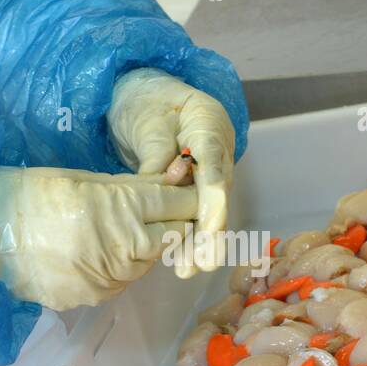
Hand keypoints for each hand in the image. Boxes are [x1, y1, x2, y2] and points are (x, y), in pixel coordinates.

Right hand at [0, 166, 196, 310]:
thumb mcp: (91, 179)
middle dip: (167, 226)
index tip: (190, 197)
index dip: (188, 201)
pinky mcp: (91, 298)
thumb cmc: (37, 192)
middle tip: (150, 214)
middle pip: (171, 240)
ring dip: (138, 249)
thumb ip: (140, 185)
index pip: (181, 208)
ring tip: (107, 232)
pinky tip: (89, 252)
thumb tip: (180, 173)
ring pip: (145, 264)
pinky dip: (114, 268)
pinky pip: (118, 282)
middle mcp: (125, 249)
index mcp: (126, 209)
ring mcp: (108, 279)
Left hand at [108, 68, 235, 276]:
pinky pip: (196, 212)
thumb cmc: (147, 103)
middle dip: (211, 233)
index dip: (214, 201)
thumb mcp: (147, 121)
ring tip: (189, 270)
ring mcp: (212, 169)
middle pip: (217, 195)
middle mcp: (219, 151)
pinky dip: (190, 236)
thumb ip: (157, 154)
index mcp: (210, 125)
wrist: (149, 95)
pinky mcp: (199, 185)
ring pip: (209, 210)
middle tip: (202, 264)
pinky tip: (183, 260)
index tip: (210, 230)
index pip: (214, 166)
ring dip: (200, 242)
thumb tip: (161, 189)